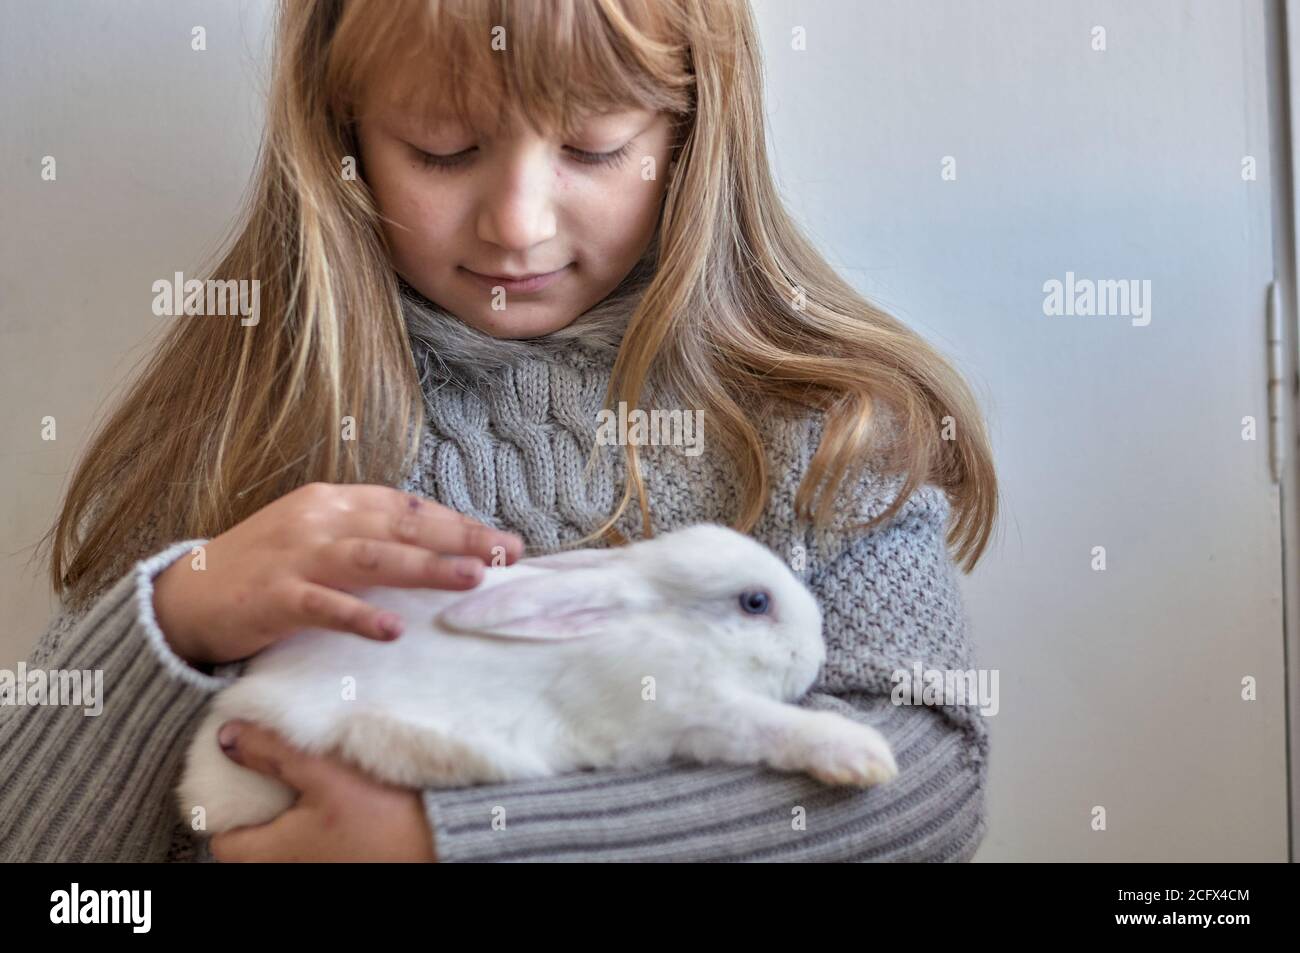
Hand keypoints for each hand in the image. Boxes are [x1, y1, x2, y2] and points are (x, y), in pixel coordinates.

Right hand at [153, 482, 523, 665]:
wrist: (185, 596)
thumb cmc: (264, 569)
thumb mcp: (318, 538)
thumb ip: (369, 537)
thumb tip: (437, 546)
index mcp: (335, 502)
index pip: (408, 507)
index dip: (457, 522)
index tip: (501, 541)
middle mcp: (320, 520)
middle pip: (401, 526)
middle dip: (459, 538)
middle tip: (508, 554)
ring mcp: (296, 556)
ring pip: (372, 558)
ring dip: (425, 566)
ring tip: (470, 578)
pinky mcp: (273, 596)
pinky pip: (323, 606)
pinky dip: (358, 615)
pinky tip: (392, 629)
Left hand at [209, 720, 436, 862]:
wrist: (444, 831)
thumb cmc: (383, 810)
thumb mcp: (323, 771)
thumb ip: (272, 753)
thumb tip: (226, 735)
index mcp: (274, 854)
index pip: (223, 842)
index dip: (224, 806)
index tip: (236, 775)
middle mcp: (292, 869)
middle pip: (256, 841)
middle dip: (259, 803)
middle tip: (270, 766)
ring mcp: (322, 866)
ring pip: (287, 839)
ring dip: (290, 808)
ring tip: (304, 774)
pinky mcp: (347, 857)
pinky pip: (315, 840)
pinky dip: (316, 817)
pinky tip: (335, 792)